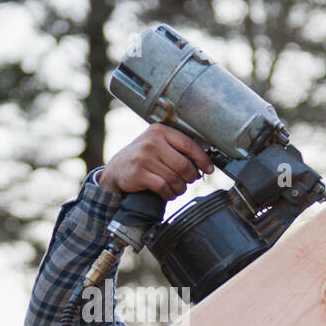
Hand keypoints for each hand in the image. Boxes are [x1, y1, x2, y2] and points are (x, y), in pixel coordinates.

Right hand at [97, 123, 212, 198]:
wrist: (116, 170)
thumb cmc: (143, 158)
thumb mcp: (157, 145)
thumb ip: (177, 149)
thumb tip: (204, 163)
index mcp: (160, 131)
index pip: (188, 145)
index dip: (202, 159)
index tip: (209, 169)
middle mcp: (152, 142)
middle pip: (184, 165)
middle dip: (191, 177)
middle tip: (189, 181)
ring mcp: (144, 158)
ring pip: (175, 178)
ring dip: (180, 188)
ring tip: (178, 189)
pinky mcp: (138, 173)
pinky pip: (163, 187)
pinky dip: (170, 194)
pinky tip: (169, 194)